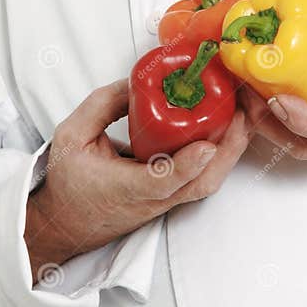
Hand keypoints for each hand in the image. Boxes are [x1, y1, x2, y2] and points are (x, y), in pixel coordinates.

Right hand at [25, 78, 248, 281]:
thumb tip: (134, 81)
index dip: (185, 165)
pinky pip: (200, 180)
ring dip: (229, 152)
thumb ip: (101, 105)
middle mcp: (150, 199)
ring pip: (205, 184)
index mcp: (123, 187)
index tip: (205, 146)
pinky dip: (220, 156)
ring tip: (243, 115)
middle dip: (228, 150)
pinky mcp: (168, 198)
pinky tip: (228, 130)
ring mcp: (163, 202)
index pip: (159, 181)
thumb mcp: (70, 136)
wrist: (63, 225)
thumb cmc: (67, 184)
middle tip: (243, 112)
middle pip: (199, 184)